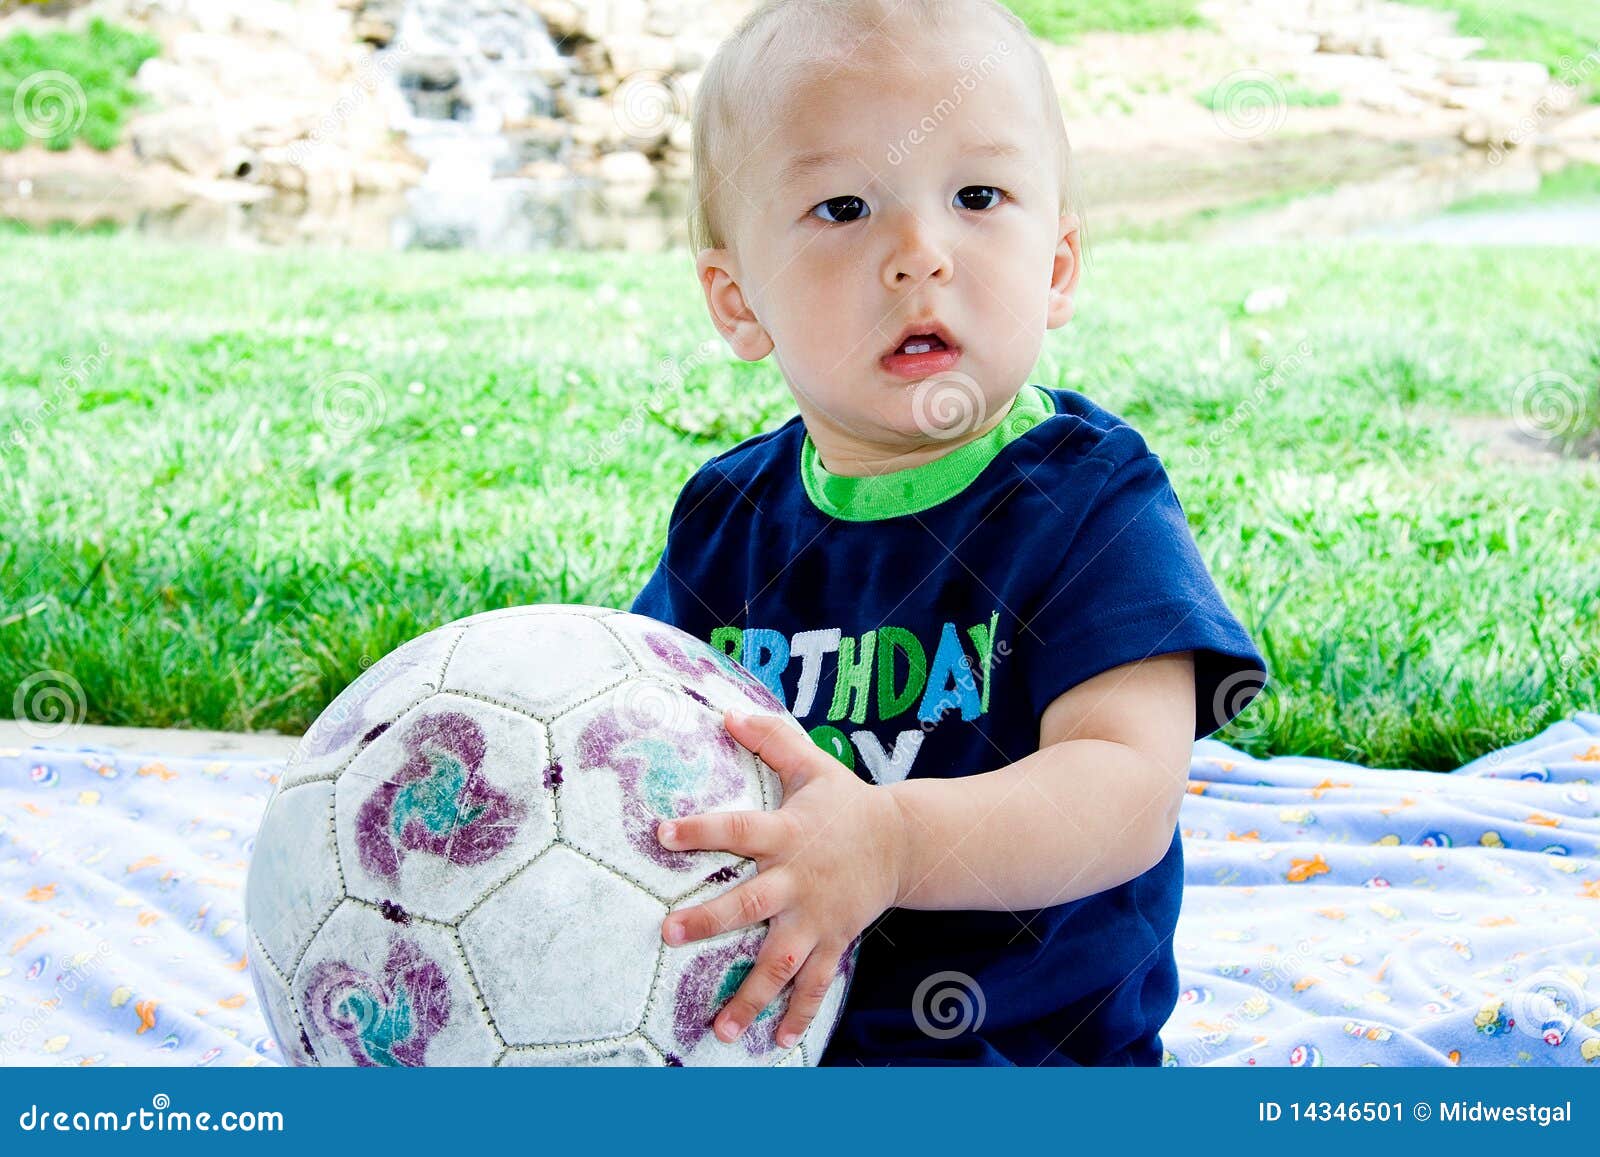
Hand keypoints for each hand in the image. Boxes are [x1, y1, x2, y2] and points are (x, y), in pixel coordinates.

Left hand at [657, 708, 906, 1048]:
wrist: (904, 842)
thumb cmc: (844, 802)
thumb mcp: (811, 764)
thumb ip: (770, 738)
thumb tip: (726, 712)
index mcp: (787, 834)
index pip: (737, 829)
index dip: (700, 830)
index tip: (661, 832)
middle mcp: (798, 880)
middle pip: (749, 903)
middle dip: (709, 920)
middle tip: (668, 932)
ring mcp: (817, 918)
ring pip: (780, 961)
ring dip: (750, 995)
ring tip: (719, 1027)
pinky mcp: (835, 942)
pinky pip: (816, 985)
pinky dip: (798, 1014)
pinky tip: (774, 1040)